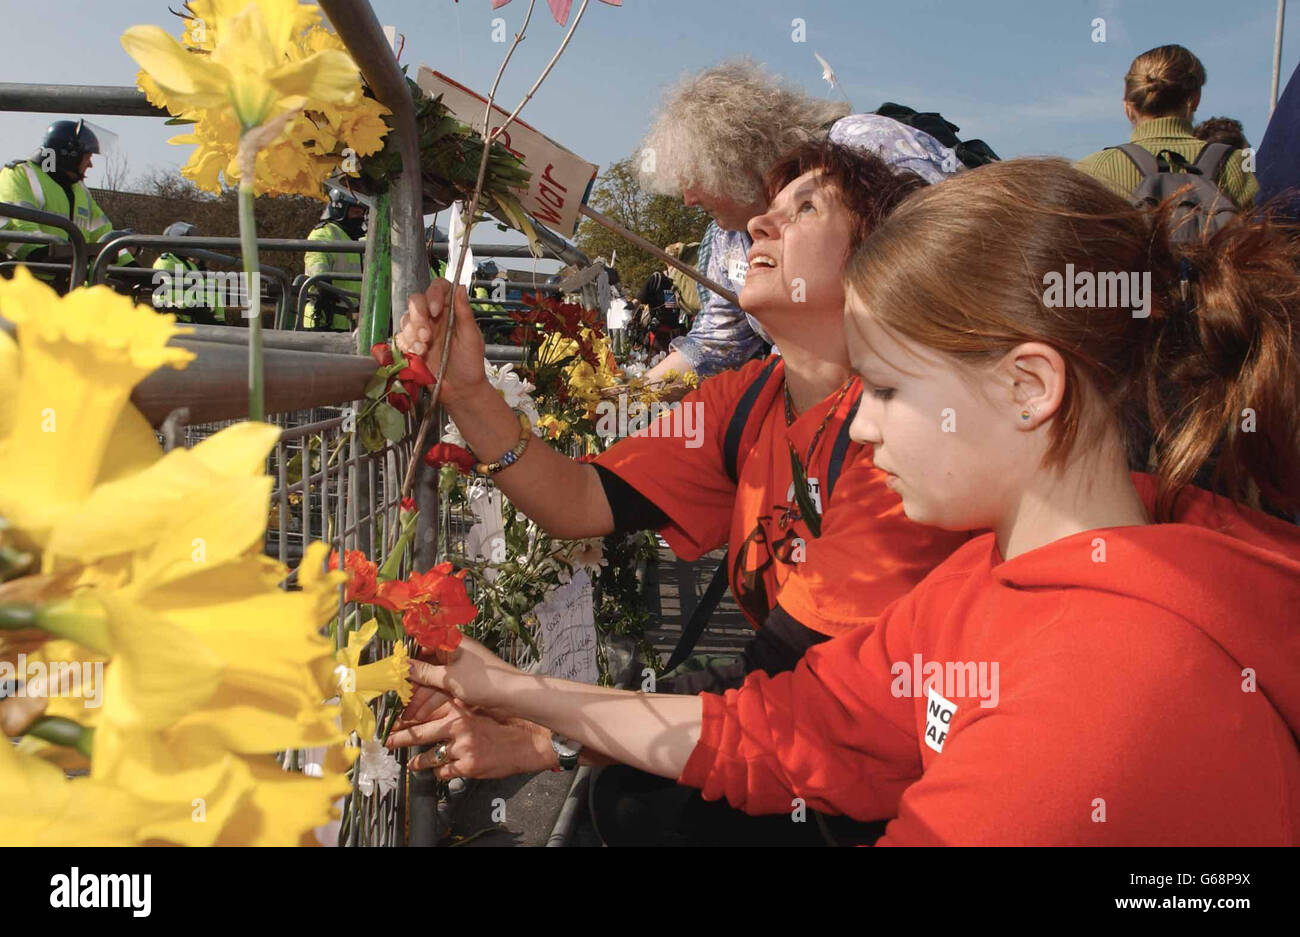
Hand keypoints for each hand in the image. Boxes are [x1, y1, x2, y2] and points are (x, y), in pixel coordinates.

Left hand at [387, 700, 555, 779]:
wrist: (526, 740)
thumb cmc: (504, 724)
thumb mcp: (478, 708)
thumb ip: (455, 709)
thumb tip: (429, 711)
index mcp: (459, 707)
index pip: (423, 711)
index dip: (404, 718)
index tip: (391, 722)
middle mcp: (457, 725)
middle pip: (418, 733)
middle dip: (399, 738)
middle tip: (387, 742)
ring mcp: (461, 746)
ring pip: (428, 757)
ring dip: (417, 761)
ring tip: (412, 764)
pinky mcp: (466, 765)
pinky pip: (443, 771)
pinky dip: (440, 771)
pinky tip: (440, 769)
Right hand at [396, 279, 487, 405]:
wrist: (460, 390)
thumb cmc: (470, 364)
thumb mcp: (471, 338)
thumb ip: (464, 312)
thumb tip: (459, 287)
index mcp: (450, 311)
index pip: (438, 288)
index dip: (433, 293)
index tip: (435, 310)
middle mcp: (434, 317)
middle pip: (416, 301)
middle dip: (418, 316)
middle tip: (427, 335)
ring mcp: (421, 331)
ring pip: (405, 318)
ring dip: (412, 333)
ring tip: (424, 349)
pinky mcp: (411, 345)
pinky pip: (400, 337)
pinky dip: (406, 344)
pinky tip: (418, 354)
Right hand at [404, 635, 521, 712]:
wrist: (513, 697)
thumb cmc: (485, 682)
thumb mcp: (449, 679)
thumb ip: (424, 672)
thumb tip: (402, 665)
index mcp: (452, 642)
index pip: (422, 641)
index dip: (406, 655)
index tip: (391, 668)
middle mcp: (455, 651)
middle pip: (426, 664)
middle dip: (410, 682)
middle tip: (395, 697)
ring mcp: (460, 667)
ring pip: (433, 679)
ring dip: (419, 696)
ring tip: (405, 714)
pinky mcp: (465, 681)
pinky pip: (442, 688)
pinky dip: (431, 700)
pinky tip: (419, 715)